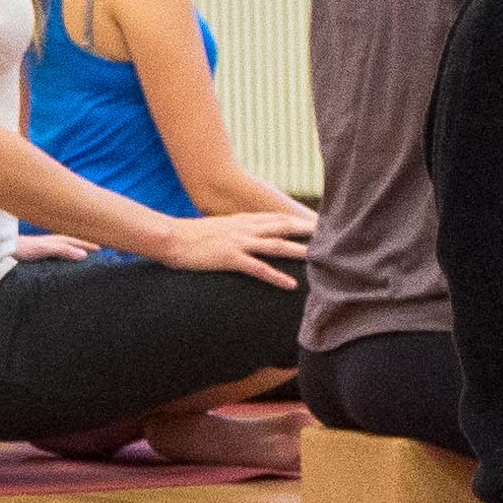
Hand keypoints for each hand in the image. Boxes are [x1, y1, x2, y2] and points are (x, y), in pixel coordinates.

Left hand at [10, 231, 96, 262]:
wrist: (3, 250)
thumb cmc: (23, 249)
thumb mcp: (45, 249)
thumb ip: (63, 250)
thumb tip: (84, 255)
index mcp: (58, 240)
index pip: (79, 242)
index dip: (91, 245)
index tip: (104, 249)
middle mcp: (54, 242)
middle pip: (74, 243)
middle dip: (86, 246)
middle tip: (100, 251)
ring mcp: (47, 248)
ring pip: (67, 248)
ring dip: (77, 251)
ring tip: (87, 257)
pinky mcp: (40, 254)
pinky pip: (59, 254)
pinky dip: (66, 257)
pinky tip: (65, 263)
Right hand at [143, 209, 307, 287]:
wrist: (171, 238)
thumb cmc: (191, 236)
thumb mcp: (219, 228)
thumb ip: (237, 229)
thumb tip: (250, 235)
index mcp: (243, 220)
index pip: (278, 218)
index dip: (300, 220)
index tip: (319, 222)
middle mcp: (245, 228)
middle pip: (283, 227)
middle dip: (307, 230)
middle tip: (331, 233)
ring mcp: (238, 242)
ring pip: (276, 245)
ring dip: (299, 250)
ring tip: (319, 257)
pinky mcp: (230, 258)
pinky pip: (258, 268)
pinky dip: (276, 276)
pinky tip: (290, 284)